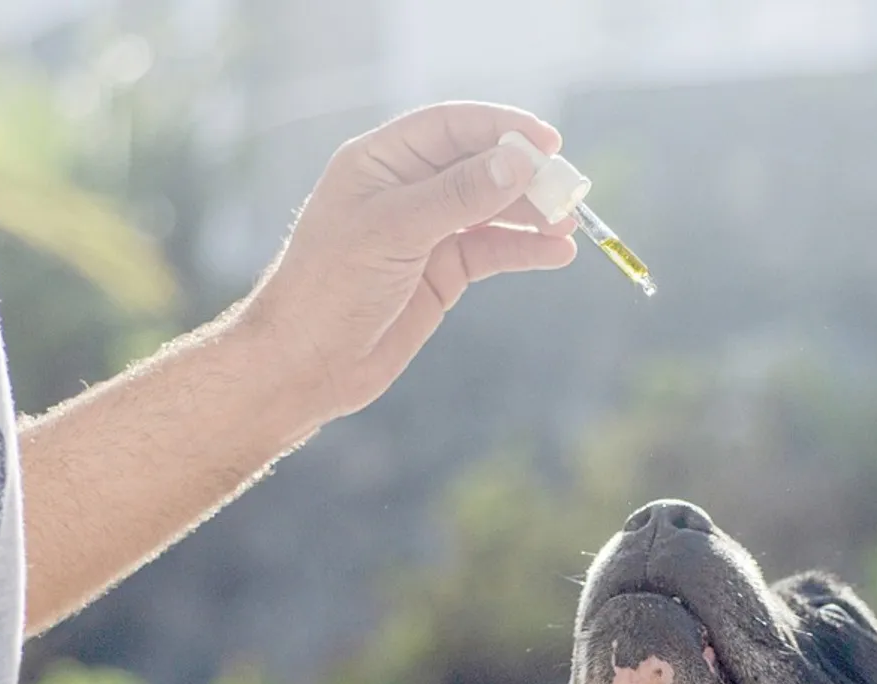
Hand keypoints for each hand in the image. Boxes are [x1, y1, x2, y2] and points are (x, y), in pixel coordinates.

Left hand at [236, 101, 579, 433]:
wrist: (306, 363)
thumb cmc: (330, 287)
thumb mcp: (394, 231)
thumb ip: (458, 195)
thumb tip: (518, 162)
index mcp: (380, 162)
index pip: (450, 127)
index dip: (501, 128)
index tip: (548, 142)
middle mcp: (405, 190)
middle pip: (479, 165)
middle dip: (525, 174)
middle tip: (570, 189)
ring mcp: (426, 232)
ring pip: (491, 209)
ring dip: (531, 213)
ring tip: (569, 223)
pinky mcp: (441, 273)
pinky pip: (492, 251)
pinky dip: (525, 249)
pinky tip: (557, 252)